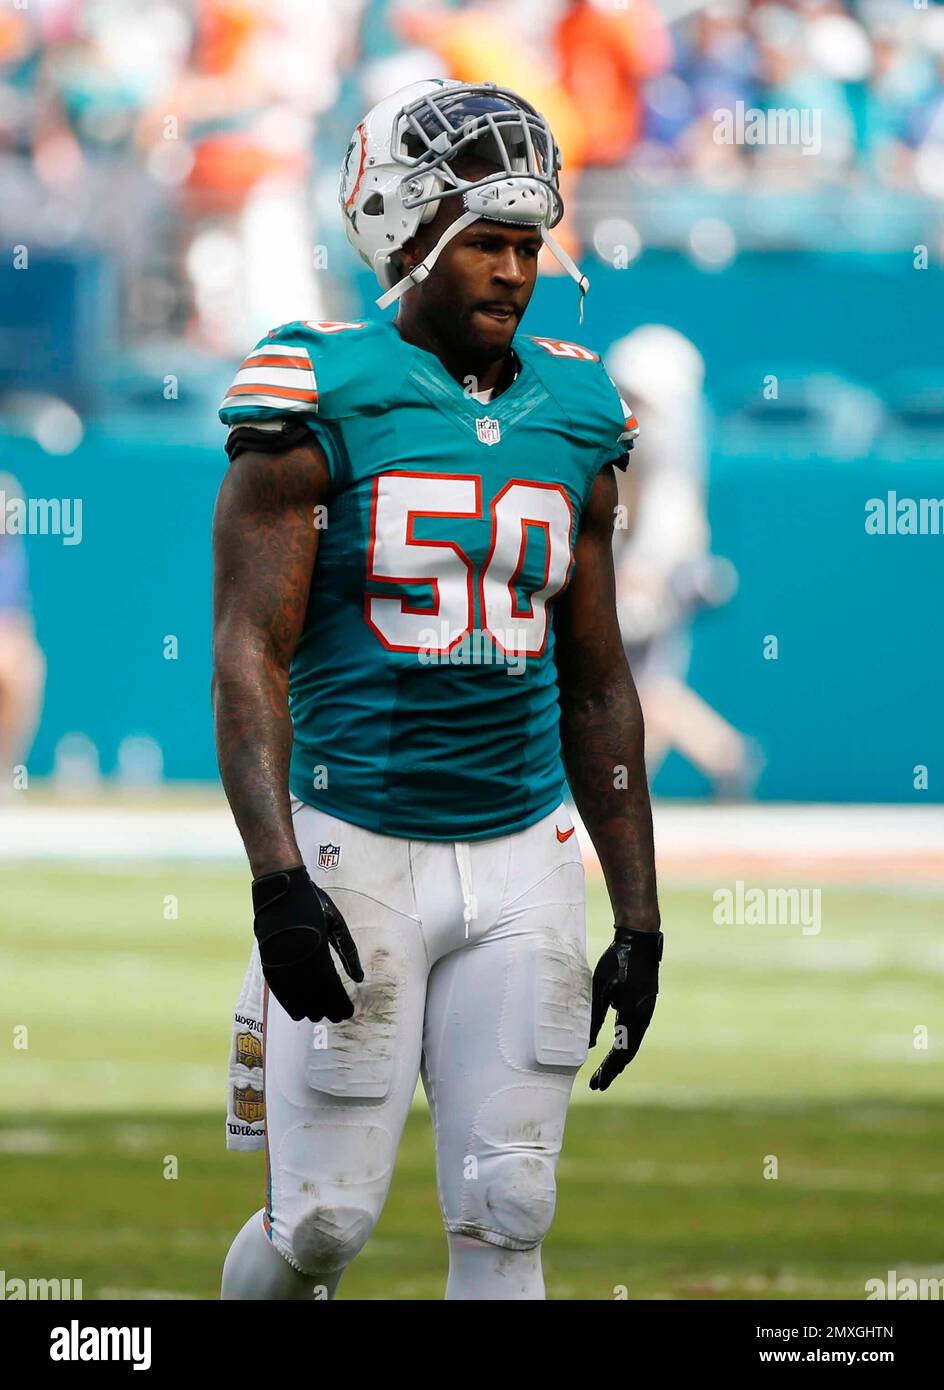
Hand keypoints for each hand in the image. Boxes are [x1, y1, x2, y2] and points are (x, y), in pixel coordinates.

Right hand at [251, 865, 363, 1022]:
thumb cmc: (312, 902)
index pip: (330, 986)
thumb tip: (359, 978)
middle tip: (337, 1017)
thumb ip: (348, 951)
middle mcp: (297, 958)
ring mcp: (280, 960)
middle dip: (327, 1008)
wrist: (280, 888)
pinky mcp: (267, 960)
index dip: (339, 1002)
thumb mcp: (336, 922)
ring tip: (319, 1016)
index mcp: (317, 947)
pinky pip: (278, 989)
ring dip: (308, 1009)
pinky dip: (288, 1003)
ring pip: (295, 995)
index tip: (348, 1012)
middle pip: (314, 994)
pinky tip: (297, 1012)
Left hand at [589, 927, 662, 1090]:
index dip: (610, 1070)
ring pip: (632, 1040)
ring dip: (618, 1056)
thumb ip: (595, 1017)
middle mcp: (643, 1017)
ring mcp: (645, 1009)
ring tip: (606, 1069)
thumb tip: (589, 1045)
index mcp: (634, 1017)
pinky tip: (615, 1042)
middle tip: (598, 1084)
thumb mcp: (601, 990)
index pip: (623, 1052)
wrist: (640, 940)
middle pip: (628, 1051)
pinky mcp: (643, 1001)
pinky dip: (623, 1041)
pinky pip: (633, 1029)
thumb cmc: (619, 962)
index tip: (598, 1084)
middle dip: (613, 1068)